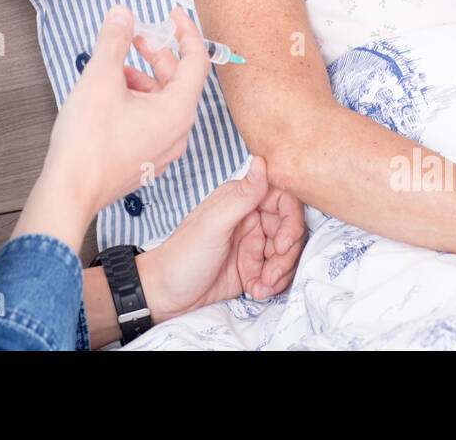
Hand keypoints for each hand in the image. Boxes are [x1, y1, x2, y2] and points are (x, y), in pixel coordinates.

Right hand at [34, 5, 210, 224]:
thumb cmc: (87, 145)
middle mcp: (177, 133)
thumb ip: (114, 40)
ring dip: (143, 78)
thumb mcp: (100, 77)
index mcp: (177, 111)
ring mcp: (162, 150)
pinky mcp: (145, 160)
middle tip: (137, 37)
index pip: (196, 61)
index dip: (185, 32)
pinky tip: (110, 96)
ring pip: (163, 102)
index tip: (173, 17)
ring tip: (114, 68)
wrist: (69, 191)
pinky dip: (137, 101)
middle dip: (157, 53)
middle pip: (178, 80)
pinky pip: (151, 121)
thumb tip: (122, 16)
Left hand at [138, 156, 305, 320]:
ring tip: (260, 286)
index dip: (291, 222)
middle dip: (286, 255)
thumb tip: (262, 161)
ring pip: (285, 254)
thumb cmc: (182, 256)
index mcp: (240, 200)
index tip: (282, 244)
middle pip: (289, 230)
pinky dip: (272, 284)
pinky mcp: (251, 267)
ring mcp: (251, 244)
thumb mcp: (213, 225)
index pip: (283, 201)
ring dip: (280, 273)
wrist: (164, 296)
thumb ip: (242, 195)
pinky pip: (276, 272)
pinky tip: (255, 290)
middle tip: (271, 273)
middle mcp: (249, 218)